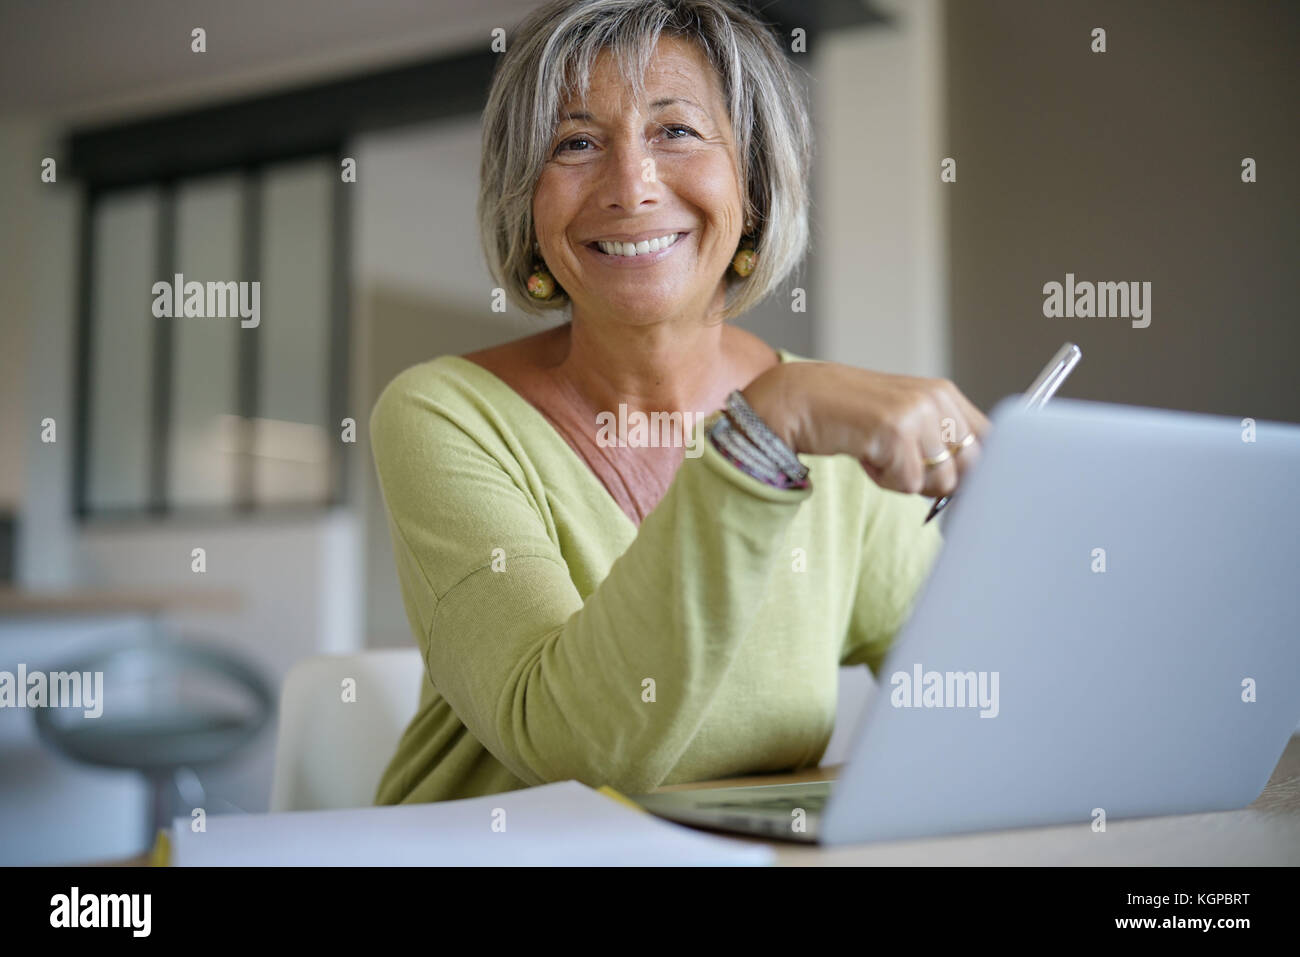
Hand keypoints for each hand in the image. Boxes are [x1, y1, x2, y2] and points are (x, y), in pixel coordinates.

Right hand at [741, 361, 989, 497]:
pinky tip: (865, 454)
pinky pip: (907, 483)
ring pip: (940, 481)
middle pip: (968, 469)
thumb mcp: (905, 418)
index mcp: (944, 393)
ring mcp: (917, 413)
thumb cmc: (850, 415)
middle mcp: (936, 398)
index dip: (972, 470)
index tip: (946, 477)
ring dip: (905, 479)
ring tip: (878, 453)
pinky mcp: (895, 432)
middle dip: (935, 478)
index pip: (990, 442)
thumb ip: (940, 440)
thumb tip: (974, 482)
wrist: (799, 399)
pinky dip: (883, 479)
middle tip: (899, 461)